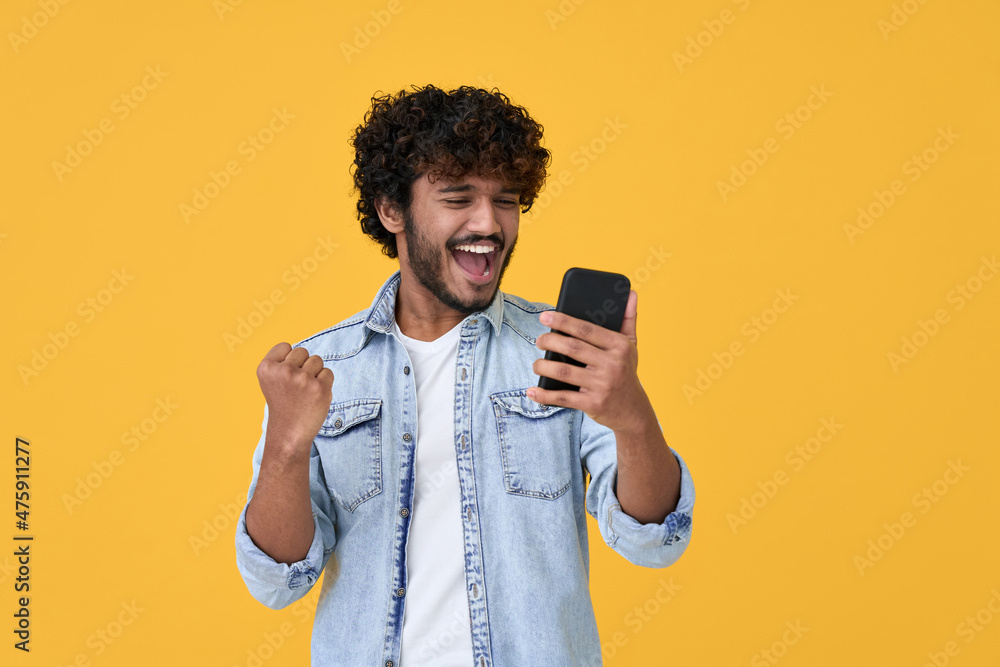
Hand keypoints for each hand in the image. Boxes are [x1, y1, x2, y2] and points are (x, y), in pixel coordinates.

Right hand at [256, 342, 333, 453]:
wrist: (289, 434)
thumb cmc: (283, 404)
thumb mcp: (271, 380)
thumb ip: (282, 361)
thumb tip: (303, 350)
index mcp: (266, 367)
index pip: (285, 346)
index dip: (288, 360)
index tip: (285, 378)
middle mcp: (283, 371)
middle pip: (302, 351)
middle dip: (303, 365)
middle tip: (296, 386)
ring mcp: (302, 379)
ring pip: (317, 360)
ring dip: (315, 373)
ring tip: (305, 391)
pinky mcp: (320, 388)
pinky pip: (328, 373)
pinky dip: (325, 383)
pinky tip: (314, 396)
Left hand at [529, 290, 653, 432]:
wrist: (633, 411)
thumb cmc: (627, 372)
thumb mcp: (631, 346)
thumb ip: (628, 319)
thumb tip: (630, 293)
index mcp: (619, 346)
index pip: (586, 329)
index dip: (563, 321)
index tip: (545, 317)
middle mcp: (612, 364)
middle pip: (572, 348)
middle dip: (549, 342)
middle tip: (539, 340)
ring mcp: (602, 385)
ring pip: (564, 372)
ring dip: (543, 366)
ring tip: (536, 364)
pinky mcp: (593, 404)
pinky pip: (563, 398)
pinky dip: (545, 395)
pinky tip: (533, 391)